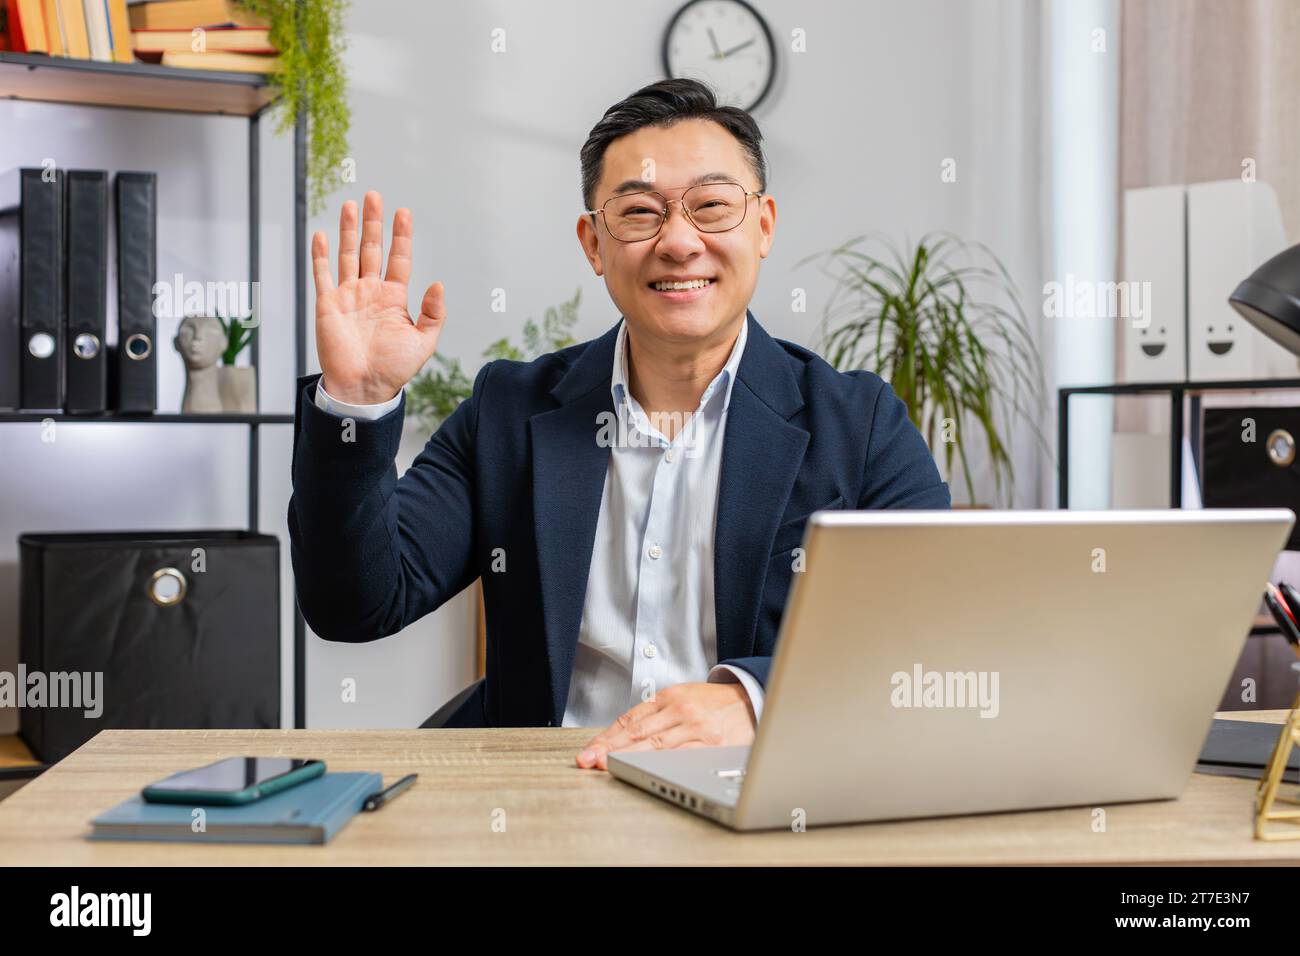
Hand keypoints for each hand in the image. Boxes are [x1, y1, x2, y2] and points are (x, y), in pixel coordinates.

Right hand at [311, 190, 446, 404]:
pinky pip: (322, 275)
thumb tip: (438, 284)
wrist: (363, 388)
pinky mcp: (327, 305)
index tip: (404, 212)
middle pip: (372, 249)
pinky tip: (321, 234)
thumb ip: (433, 314)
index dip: (401, 236)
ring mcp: (348, 296)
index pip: (399, 259)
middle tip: (375, 196)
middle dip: (374, 223)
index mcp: (394, 298)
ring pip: (348, 255)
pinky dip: (321, 255)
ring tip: (352, 205)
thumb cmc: (394, 370)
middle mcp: (370, 292)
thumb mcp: (423, 343)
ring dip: (350, 230)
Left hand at [575, 682, 756, 770]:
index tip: (589, 751)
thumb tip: (622, 736)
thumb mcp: (683, 698)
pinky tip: (644, 771)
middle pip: (637, 731)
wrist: (752, 700)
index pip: (629, 719)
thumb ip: (656, 715)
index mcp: (669, 696)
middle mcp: (680, 709)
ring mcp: (695, 727)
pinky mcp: (711, 745)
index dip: (606, 737)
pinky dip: (658, 765)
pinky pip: (679, 757)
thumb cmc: (714, 704)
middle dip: (609, 748)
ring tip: (606, 767)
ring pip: (654, 745)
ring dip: (627, 758)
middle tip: (588, 761)